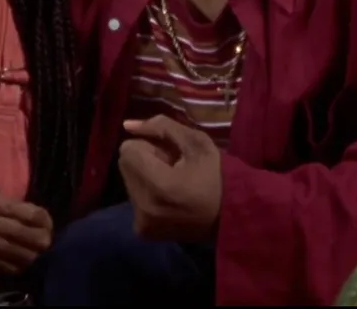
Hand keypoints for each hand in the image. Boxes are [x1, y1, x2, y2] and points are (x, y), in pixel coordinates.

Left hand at [0, 181, 52, 274]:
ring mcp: (30, 259)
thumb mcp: (18, 207)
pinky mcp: (17, 272)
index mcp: (44, 221)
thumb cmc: (21, 222)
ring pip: (4, 247)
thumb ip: (2, 198)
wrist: (30, 250)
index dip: (4, 206)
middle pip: (14, 230)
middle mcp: (41, 241)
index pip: (26, 213)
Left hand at [118, 116, 222, 242]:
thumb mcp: (195, 142)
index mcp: (158, 184)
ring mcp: (142, 222)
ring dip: (146, 177)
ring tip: (173, 183)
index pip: (128, 149)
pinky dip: (147, 195)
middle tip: (173, 169)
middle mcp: (144, 206)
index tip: (171, 155)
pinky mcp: (143, 232)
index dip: (150, 146)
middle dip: (145, 161)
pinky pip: (134, 200)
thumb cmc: (216, 176)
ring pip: (129, 182)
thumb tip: (127, 124)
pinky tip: (169, 199)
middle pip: (125, 165)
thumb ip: (161, 126)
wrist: (231, 217)